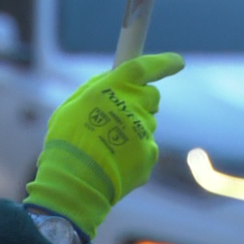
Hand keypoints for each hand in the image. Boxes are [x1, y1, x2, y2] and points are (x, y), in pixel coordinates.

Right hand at [24, 52, 184, 237]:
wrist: (75, 181)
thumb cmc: (66, 142)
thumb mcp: (71, 106)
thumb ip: (95, 89)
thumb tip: (111, 79)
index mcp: (112, 88)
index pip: (145, 67)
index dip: (164, 63)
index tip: (177, 62)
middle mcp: (133, 105)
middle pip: (151, 96)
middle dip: (141, 102)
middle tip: (120, 116)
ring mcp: (144, 130)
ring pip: (146, 125)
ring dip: (132, 132)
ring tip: (107, 148)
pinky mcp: (150, 153)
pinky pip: (145, 149)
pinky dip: (133, 154)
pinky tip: (114, 163)